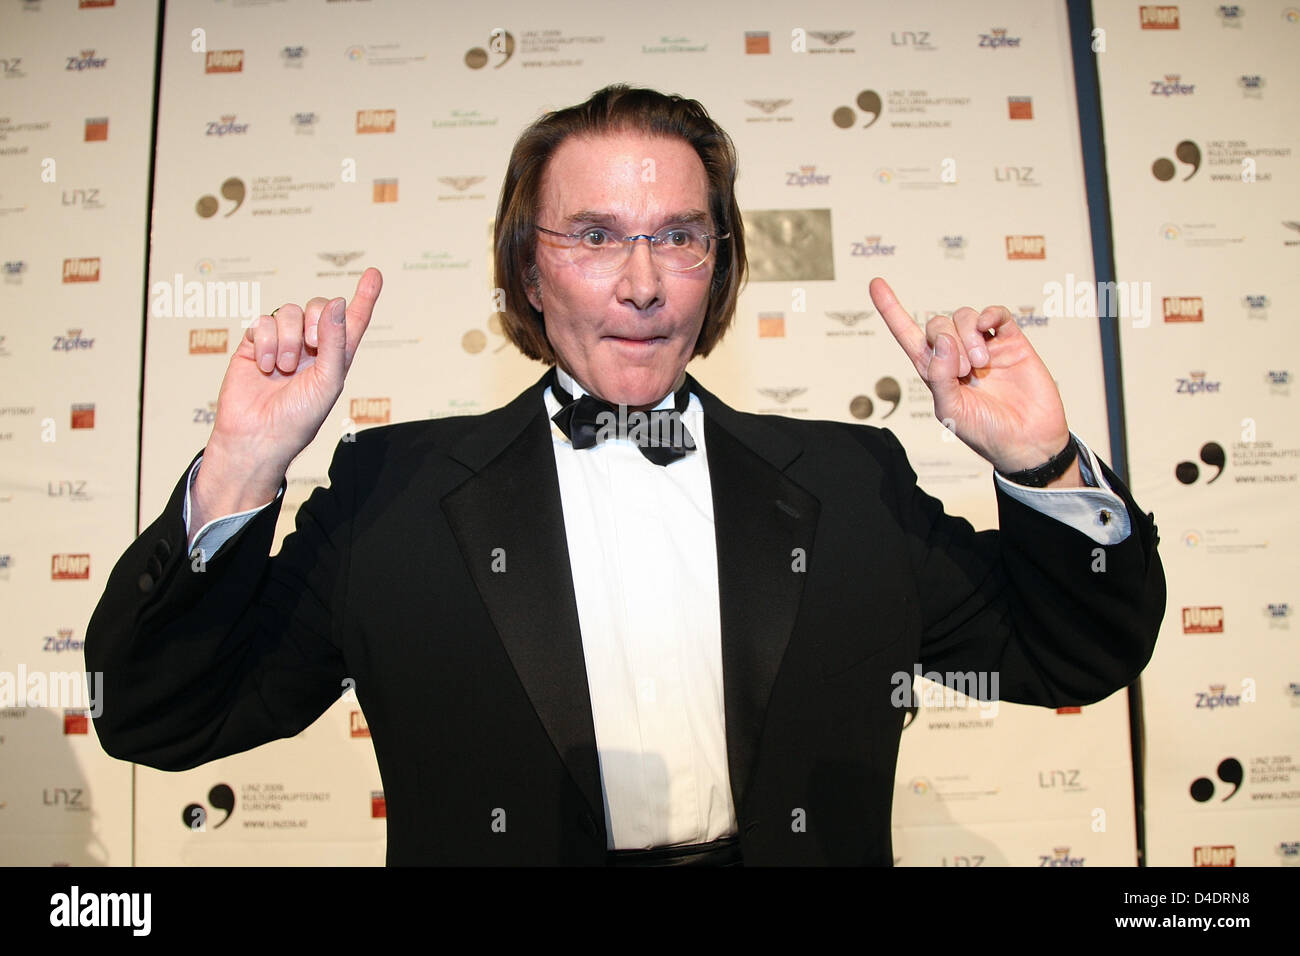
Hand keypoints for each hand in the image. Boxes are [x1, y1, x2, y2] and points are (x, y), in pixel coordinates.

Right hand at [199, 268, 381, 507]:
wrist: (256, 437)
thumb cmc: (298, 419)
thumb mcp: (328, 382)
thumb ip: (336, 342)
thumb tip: (337, 302)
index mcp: (335, 357)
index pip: (353, 321)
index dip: (364, 297)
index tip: (374, 274)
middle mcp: (310, 347)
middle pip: (317, 307)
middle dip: (314, 321)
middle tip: (310, 347)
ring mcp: (281, 343)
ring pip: (287, 312)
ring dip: (287, 339)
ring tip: (283, 368)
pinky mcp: (254, 344)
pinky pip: (261, 322)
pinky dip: (264, 341)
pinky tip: (264, 366)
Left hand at [868, 277, 1071, 475]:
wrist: (1028, 442)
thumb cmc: (987, 433)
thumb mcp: (951, 411)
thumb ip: (939, 377)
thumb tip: (942, 341)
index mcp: (935, 372)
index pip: (907, 336)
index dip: (891, 311)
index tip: (875, 284)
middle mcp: (957, 356)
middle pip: (937, 323)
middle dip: (946, 340)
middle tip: (964, 371)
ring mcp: (984, 347)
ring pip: (963, 317)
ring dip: (967, 336)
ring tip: (980, 365)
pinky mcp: (1011, 343)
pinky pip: (995, 314)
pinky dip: (988, 314)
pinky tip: (987, 328)